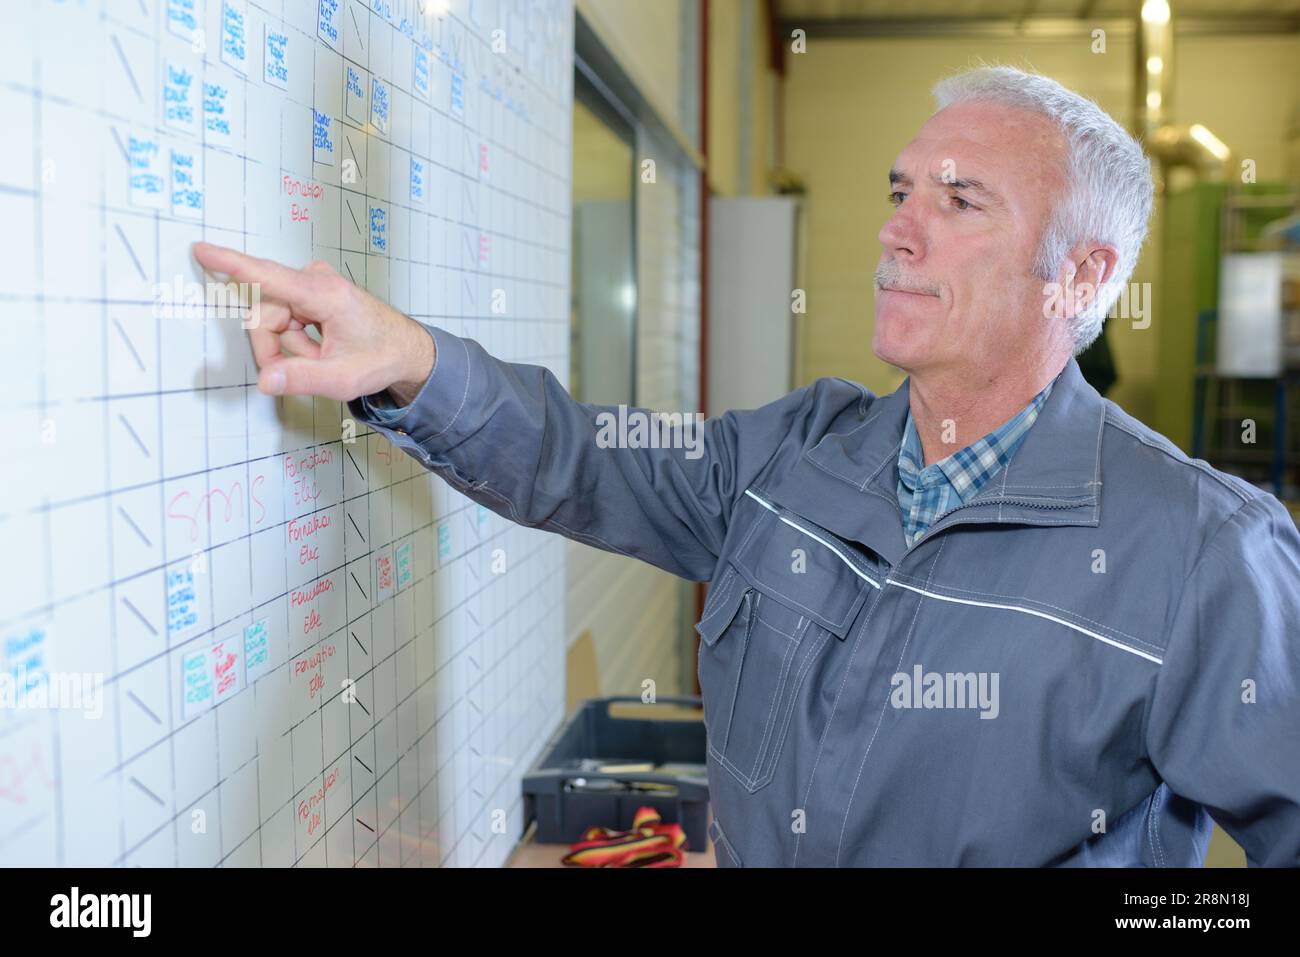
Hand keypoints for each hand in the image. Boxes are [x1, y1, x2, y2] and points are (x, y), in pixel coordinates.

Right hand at [191, 242, 434, 402]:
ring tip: (320, 356)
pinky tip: (319, 348)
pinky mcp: (310, 292)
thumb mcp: (343, 378)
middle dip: (275, 349)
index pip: (268, 277)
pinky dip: (295, 341)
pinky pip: (282, 319)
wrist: (406, 350)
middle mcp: (316, 281)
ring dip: (288, 347)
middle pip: (264, 315)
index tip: (201, 249)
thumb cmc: (381, 358)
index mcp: (324, 294)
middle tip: (304, 369)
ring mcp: (312, 284)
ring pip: (271, 320)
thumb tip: (265, 381)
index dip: (231, 264)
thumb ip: (301, 379)